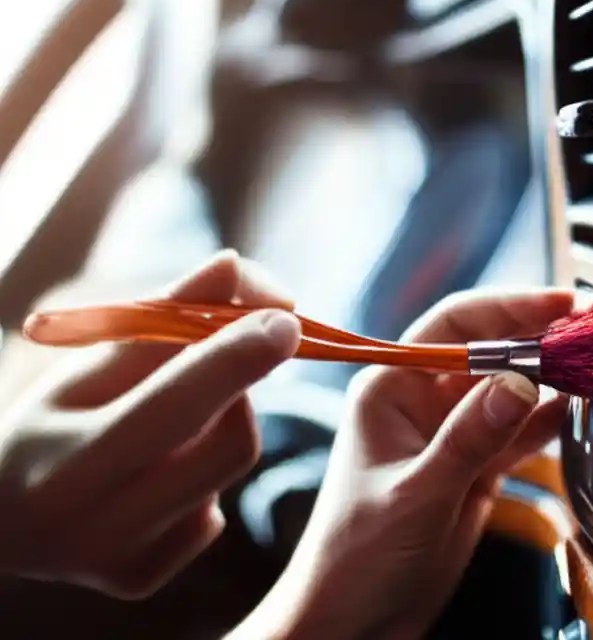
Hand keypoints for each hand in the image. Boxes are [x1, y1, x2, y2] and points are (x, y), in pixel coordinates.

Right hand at [0, 250, 300, 597]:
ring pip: (228, 471)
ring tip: (179, 413)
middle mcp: (91, 527)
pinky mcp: (142, 579)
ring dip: (225, 422)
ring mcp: (120, 563)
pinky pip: (212, 511)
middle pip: (230, 447)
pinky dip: (200, 477)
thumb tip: (236, 267)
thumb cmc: (52, 420)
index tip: (284, 316)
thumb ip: (160, 316)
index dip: (235, 359)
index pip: (173, 407)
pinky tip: (157, 472)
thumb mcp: (86, 363)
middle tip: (262, 338)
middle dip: (248, 384)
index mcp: (62, 461)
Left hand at [235, 289, 573, 639]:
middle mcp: (423, 402)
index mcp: (392, 388)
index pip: (456, 325)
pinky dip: (549, 419)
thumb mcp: (416, 495)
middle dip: (541, 339)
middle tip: (591, 334)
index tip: (560, 304)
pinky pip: (520, 430)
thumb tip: (521, 383)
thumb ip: (469, 439)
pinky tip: (577, 408)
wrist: (355, 623)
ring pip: (512, 387)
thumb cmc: (357, 560)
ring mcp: (452, 434)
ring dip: (552, 376)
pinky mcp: (475, 467)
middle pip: (492, 350)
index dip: (511, 307)